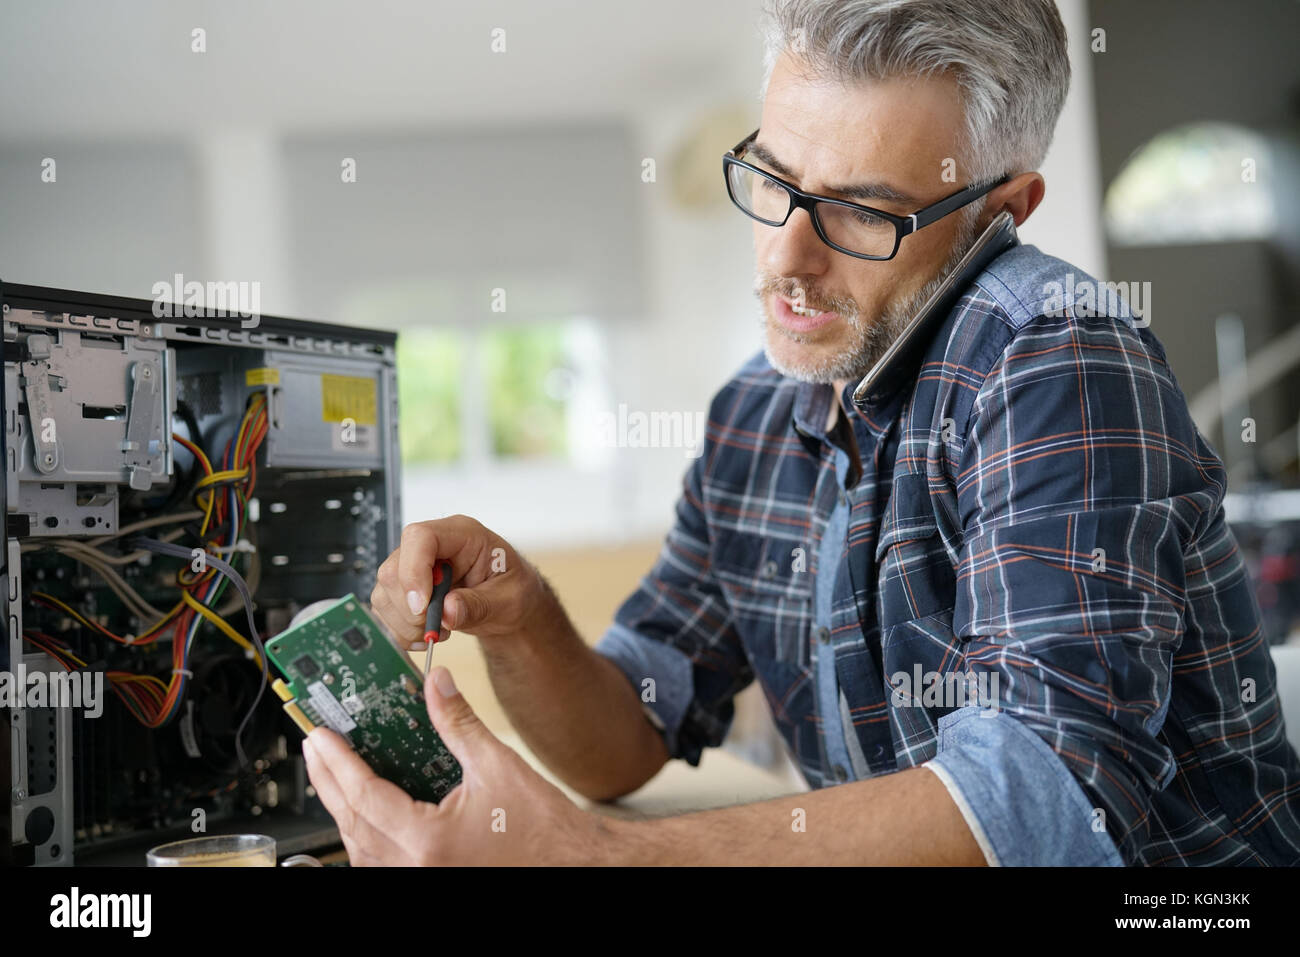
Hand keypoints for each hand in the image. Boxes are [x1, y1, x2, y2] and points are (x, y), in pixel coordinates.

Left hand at [301, 665, 611, 865]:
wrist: (573, 866)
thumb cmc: (544, 830)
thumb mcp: (497, 766)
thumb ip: (458, 723)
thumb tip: (436, 685)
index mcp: (428, 841)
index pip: (364, 795)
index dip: (337, 762)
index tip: (320, 736)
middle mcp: (414, 869)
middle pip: (352, 823)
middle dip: (329, 781)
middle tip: (316, 747)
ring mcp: (418, 882)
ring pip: (360, 848)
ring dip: (345, 809)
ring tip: (335, 774)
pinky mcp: (427, 883)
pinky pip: (380, 862)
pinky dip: (367, 834)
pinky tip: (368, 811)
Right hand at [369, 514, 548, 651]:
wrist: (507, 604)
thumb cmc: (513, 591)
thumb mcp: (509, 600)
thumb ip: (479, 605)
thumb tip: (448, 611)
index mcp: (463, 534)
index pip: (420, 537)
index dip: (414, 571)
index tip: (422, 607)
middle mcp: (434, 546)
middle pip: (394, 568)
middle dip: (411, 608)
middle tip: (437, 626)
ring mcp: (415, 566)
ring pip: (384, 591)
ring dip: (406, 623)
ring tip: (438, 631)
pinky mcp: (405, 588)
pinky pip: (385, 609)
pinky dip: (400, 630)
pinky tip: (425, 635)